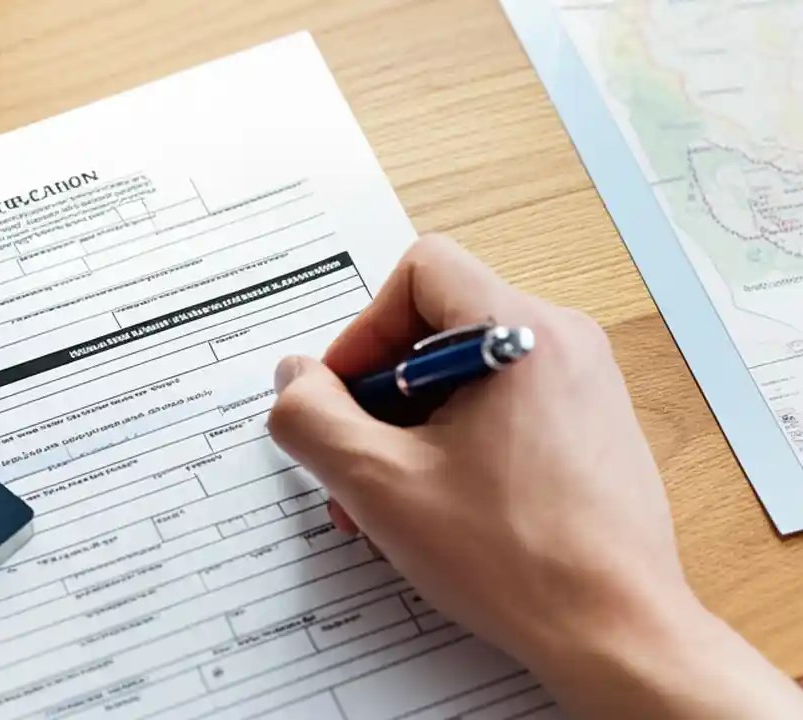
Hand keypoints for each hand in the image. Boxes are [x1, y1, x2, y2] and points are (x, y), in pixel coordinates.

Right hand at [268, 235, 802, 717]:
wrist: (615, 633)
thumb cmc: (516, 561)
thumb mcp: (378, 483)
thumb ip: (313, 417)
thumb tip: (293, 379)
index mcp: (521, 334)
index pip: (422, 271)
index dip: (365, 329)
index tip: (345, 395)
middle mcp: (562, 344)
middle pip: (437, 325)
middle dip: (378, 393)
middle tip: (353, 459)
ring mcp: (582, 385)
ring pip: (463, 373)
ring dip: (408, 427)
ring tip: (384, 498)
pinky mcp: (587, 426)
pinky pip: (499, 406)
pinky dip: (451, 442)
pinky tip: (433, 506)